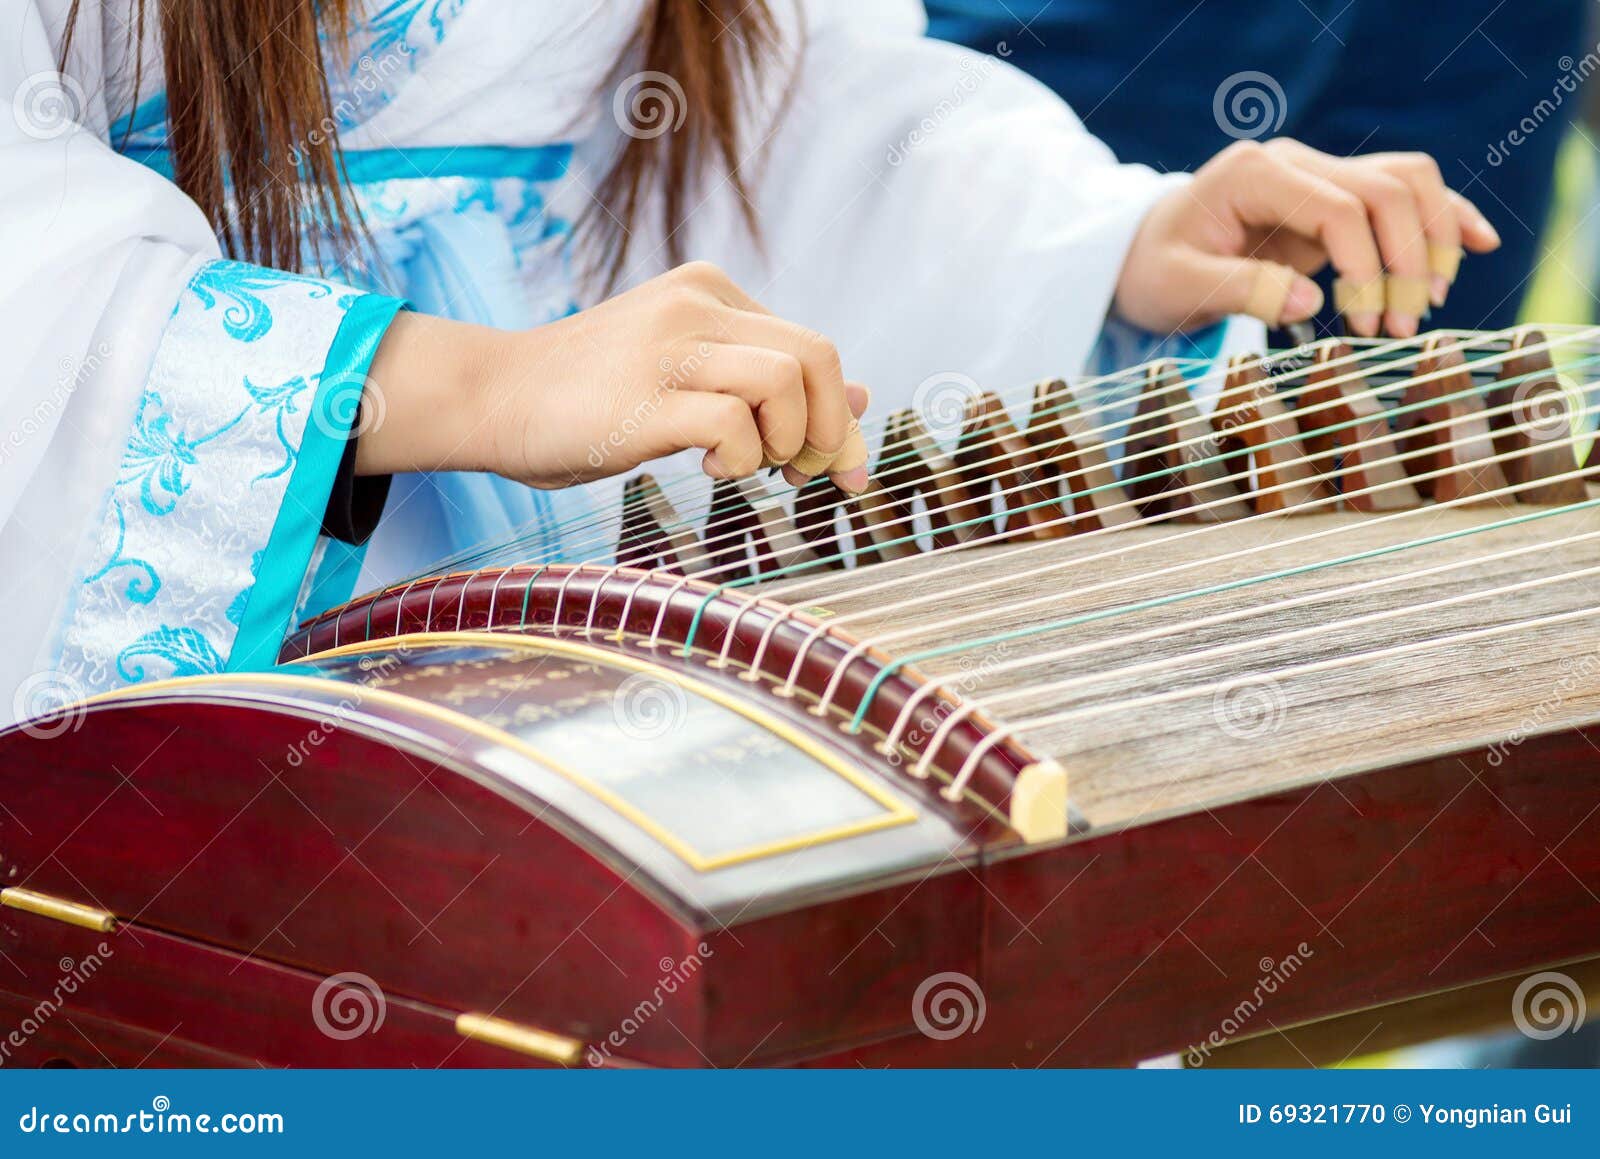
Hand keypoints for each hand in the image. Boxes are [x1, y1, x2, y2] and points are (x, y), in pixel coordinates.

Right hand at [361, 261, 870, 493]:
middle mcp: (696, 305)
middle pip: (816, 357)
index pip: (813, 348)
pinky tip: (706, 467)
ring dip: (786, 440)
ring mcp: (667, 347)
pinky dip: (740, 458)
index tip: (842, 467)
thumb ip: (768, 380)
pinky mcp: (643, 397)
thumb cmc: (589, 396)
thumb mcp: (690, 374)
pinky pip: (733, 423)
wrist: (490, 395)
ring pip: (785, 381)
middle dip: (832, 429)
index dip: (841, 415)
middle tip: (804, 473)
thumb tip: (864, 400)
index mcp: (710, 291)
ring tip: (748, 465)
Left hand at [1113, 138, 1501, 337]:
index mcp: (1254, 175)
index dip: (1365, 265)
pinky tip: (1478, 244)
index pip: (1338, 207)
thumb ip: (1241, 290)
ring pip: (1406, 184)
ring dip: (1431, 242)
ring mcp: (1317, 176)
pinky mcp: (1332, 200)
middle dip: (1406, 262)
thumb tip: (1311, 302)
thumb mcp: (1178, 289)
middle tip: (1400, 329)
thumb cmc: (1152, 272)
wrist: (1139, 255)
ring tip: (1430, 305)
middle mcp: (1294, 163)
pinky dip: (1441, 217)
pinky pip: (1401, 195)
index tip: (1365, 324)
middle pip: (1385, 190)